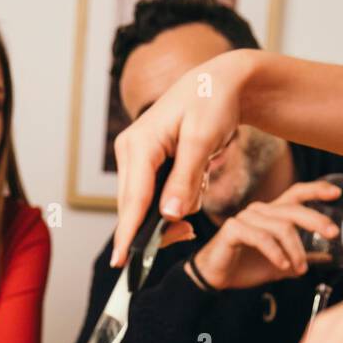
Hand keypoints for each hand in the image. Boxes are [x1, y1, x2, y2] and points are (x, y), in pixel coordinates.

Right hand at [113, 47, 255, 265]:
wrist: (221, 82)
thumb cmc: (213, 102)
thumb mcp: (203, 139)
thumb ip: (185, 179)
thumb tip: (169, 215)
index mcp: (139, 144)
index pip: (133, 199)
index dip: (128, 233)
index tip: (121, 261)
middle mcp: (130, 151)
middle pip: (135, 207)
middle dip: (160, 225)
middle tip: (188, 234)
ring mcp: (136, 158)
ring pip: (146, 205)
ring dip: (174, 209)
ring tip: (201, 185)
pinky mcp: (145, 164)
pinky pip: (154, 195)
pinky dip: (176, 199)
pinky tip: (195, 185)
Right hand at [188, 180, 341, 289]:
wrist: (214, 278)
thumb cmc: (244, 267)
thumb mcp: (280, 264)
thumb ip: (301, 258)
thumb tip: (327, 258)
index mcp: (271, 214)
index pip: (296, 194)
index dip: (316, 190)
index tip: (337, 193)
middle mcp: (259, 210)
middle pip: (293, 209)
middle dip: (316, 220)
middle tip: (333, 234)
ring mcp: (246, 218)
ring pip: (281, 228)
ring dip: (296, 250)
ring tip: (300, 268)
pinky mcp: (234, 229)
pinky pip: (262, 238)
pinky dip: (276, 253)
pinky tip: (283, 265)